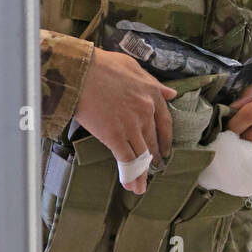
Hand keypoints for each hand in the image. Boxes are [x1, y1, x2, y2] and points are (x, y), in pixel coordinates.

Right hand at [74, 47, 176, 193]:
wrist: (80, 71)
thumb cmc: (102, 65)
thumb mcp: (133, 67)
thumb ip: (153, 83)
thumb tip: (171, 94)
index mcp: (152, 94)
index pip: (164, 122)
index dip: (164, 138)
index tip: (164, 148)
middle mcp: (146, 112)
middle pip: (152, 140)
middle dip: (152, 157)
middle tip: (152, 167)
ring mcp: (131, 126)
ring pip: (141, 154)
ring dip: (142, 172)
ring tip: (142, 186)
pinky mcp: (115, 136)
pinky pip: (126, 160)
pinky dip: (130, 175)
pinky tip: (131, 185)